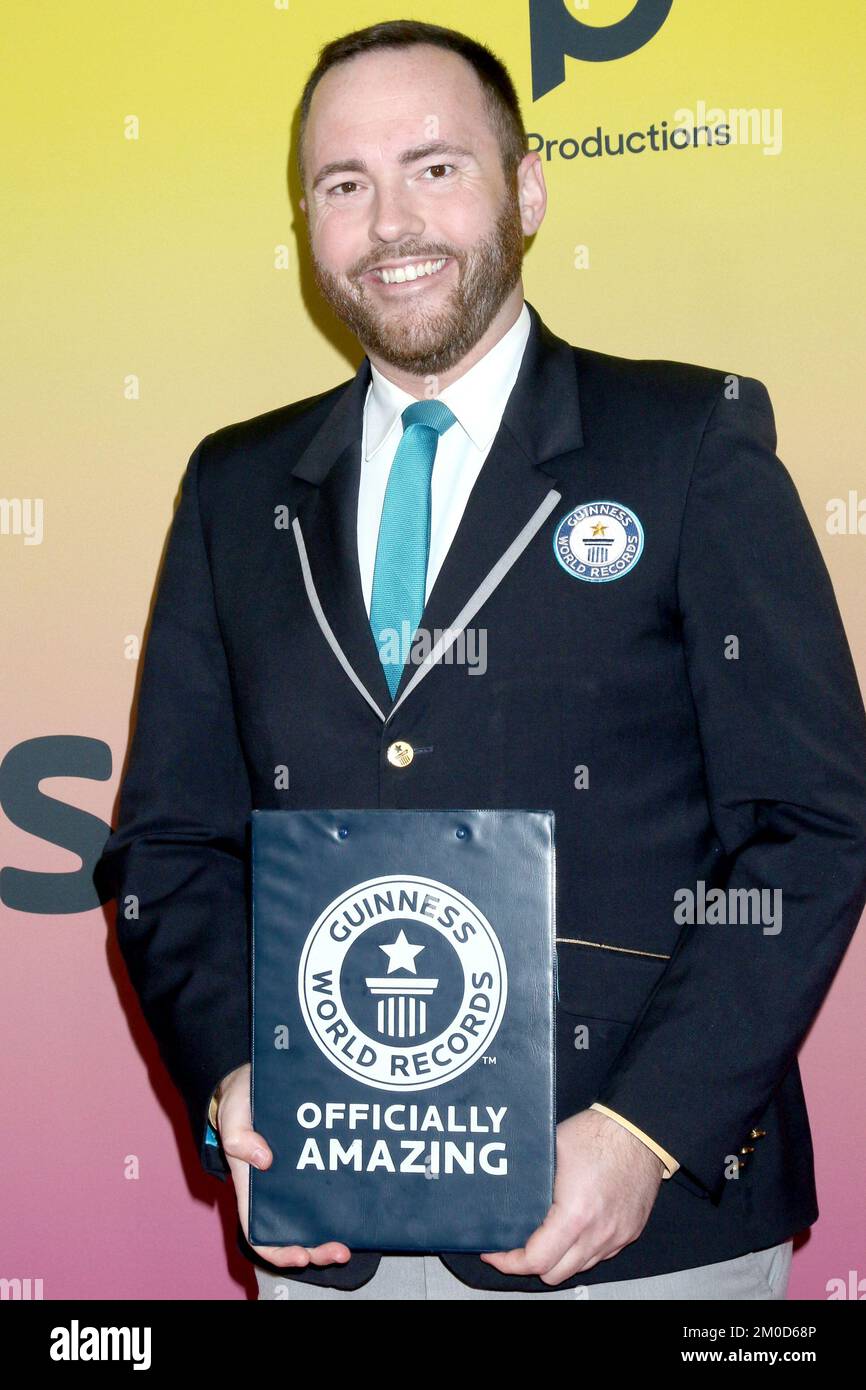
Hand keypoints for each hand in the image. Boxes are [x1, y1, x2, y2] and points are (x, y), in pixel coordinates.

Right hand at [213, 1063, 351, 1270]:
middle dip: (316, 1249)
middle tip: (339, 1250)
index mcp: (252, 1186)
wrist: (257, 1078)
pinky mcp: (312, 1160)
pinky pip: (326, 1191)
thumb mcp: (233, 1114)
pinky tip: (356, 1206)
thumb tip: (263, 1159)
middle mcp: (276, 1189)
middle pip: (293, 1233)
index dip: (279, 1251)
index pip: (260, 1232)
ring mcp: (296, 1177)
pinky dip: (340, 1205)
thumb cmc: (240, 1100)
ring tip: (352, 1239)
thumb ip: (237, 1136)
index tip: (301, 1255)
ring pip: (313, 1218)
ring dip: (330, 1234)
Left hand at [479, 1108, 663, 1285]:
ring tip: (543, 1237)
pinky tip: (571, 1229)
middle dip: (530, 1264)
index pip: (537, 1260)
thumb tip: (501, 1188)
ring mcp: (616, 1236)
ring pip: (578, 1268)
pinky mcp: (629, 1232)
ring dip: (558, 1259)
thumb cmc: (599, 1134)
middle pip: (555, 1274)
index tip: (496, 1253)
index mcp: (575, 1214)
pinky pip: (599, 1255)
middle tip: (515, 1247)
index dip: (509, 1262)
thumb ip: (527, 1177)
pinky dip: (580, 1250)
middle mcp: (598, 1233)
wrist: (639, 1130)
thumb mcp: (550, 1149)